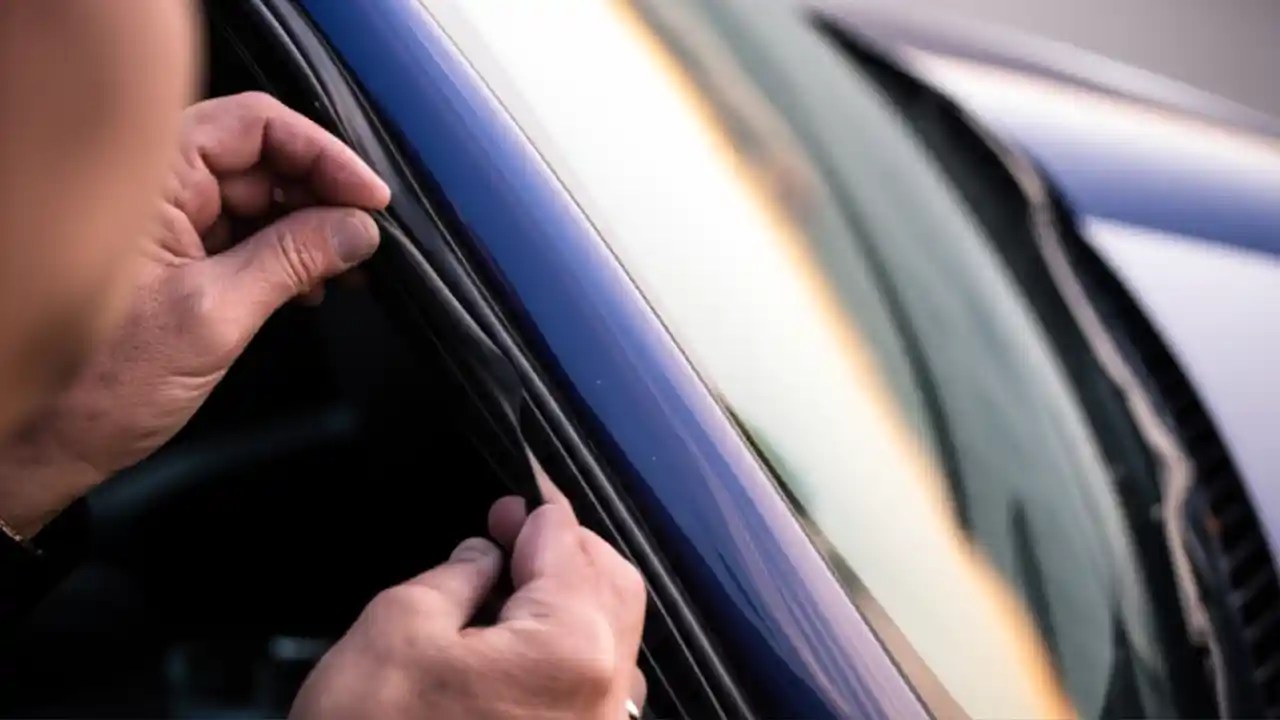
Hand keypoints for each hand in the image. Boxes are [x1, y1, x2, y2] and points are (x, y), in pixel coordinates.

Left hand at [0, 92, 388, 535]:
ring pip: (258, 199)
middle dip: (322, 195)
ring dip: (310, 228)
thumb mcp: (213, 316)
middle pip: (262, 159)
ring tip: (349, 265)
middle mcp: (156, 188)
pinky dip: (285, 253)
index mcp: (149, 178)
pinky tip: (314, 282)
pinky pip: (243, 234)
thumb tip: (356, 230)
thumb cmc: (96, 385)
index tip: (370, 198)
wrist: (45, 443)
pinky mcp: (176, 258)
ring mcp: (166, 222)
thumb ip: (290, 261)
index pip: (255, 126)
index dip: (323, 155)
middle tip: (368, 237)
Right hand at [290, 495, 647, 719]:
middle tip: (507, 533)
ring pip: (607, 637)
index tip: (515, 492)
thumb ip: (454, 577)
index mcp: (571, 648)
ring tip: (508, 583)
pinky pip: (591, 685)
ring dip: (568, 597)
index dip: (536, 506)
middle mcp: (604, 695)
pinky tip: (517, 642)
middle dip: (565, 548)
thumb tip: (485, 557)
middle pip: (610, 586)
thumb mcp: (396, 632)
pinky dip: (563, 648)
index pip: (568, 543)